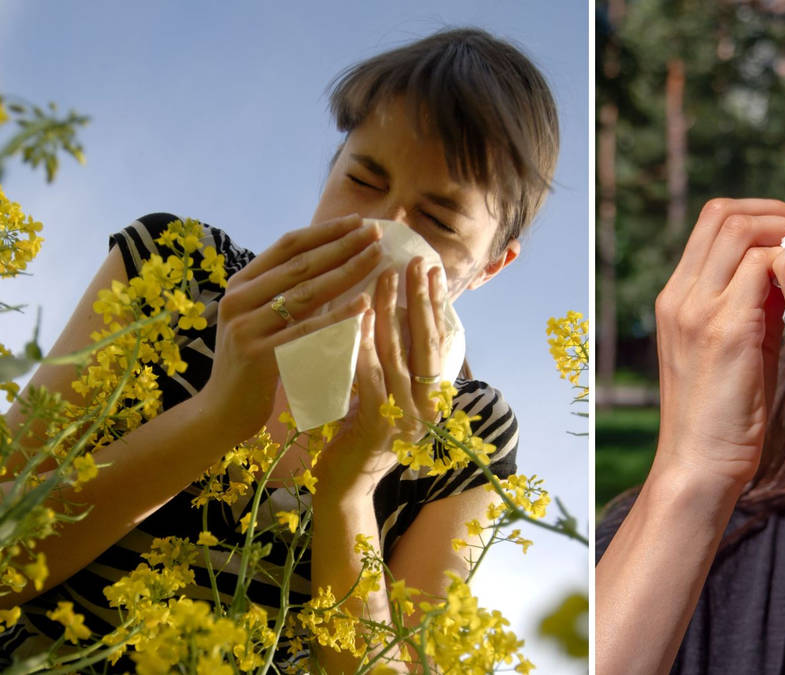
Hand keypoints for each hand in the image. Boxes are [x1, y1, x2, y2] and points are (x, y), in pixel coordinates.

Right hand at [198, 214, 381, 442]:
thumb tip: (332, 258)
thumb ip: (284, 291)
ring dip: (346, 272)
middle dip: (342, 245)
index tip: (359, 221)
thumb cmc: (253, 362)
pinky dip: (337, 315)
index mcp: (241, 283)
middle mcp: (239, 298)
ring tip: (377, 258)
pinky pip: (307, 331)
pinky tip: (363, 303)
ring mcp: (246, 326)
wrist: (223, 410)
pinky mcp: (258, 354)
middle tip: (377, 233)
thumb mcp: (261, 317)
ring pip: (306, 292)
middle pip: (301, 264)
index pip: (288, 246)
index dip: (325, 231)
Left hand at [313, 258, 447, 499]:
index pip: (440, 341)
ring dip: (391, 312)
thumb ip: (395, 365)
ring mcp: (406, 418)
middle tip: (414, 261)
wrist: (344, 489)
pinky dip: (362, 345)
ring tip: (384, 278)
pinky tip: (355, 318)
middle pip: (426, 342)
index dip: (436, 304)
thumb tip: (395, 315)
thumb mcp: (385, 396)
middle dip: (420, 298)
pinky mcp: (378, 427)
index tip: (432, 269)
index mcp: (434, 397)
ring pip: (398, 354)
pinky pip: (370, 376)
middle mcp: (428, 407)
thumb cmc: (359, 437)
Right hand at [651, 198, 784, 494]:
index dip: (759, 214)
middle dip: (775, 213)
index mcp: (677, 296)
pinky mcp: (724, 330)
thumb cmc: (724, 414)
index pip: (713, 220)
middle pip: (723, 213)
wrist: (699, 465)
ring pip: (740, 230)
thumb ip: (752, 306)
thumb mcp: (732, 347)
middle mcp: (681, 294)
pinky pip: (761, 268)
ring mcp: (698, 309)